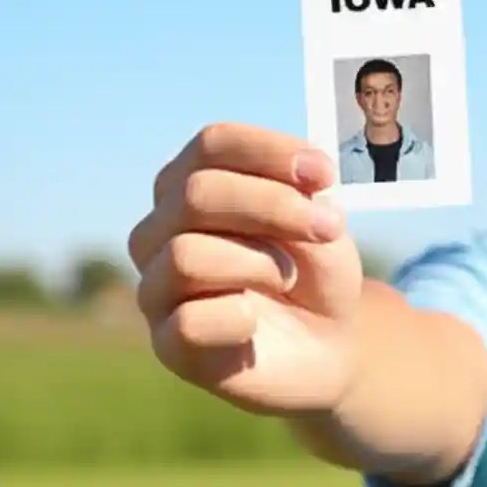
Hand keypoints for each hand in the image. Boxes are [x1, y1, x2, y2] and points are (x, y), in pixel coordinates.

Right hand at [128, 122, 364, 416]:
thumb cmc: (314, 268)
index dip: (269, 151)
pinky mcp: (168, 342)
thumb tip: (300, 179)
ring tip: (288, 275)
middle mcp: (161, 229)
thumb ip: (301, 197)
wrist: (329, 340)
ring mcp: (157, 286)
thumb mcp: (319, 221)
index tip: (325, 174)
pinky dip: (236, 317)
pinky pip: (188, 321)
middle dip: (274, 206)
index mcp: (192, 184)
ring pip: (186, 255)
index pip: (212, 144)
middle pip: (197, 194)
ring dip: (259, 262)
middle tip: (328, 227)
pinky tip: (255, 321)